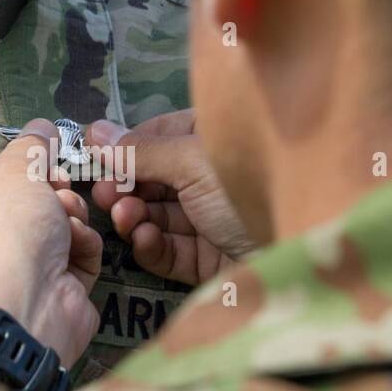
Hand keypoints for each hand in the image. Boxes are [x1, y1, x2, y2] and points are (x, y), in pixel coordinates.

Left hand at [0, 118, 101, 386]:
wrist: (21, 304)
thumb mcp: (14, 168)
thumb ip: (30, 145)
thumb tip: (42, 128)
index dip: (13, 171)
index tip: (40, 159)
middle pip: (17, 207)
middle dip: (48, 192)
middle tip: (58, 186)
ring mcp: (0, 282)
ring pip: (47, 232)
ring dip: (67, 216)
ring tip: (67, 218)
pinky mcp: (40, 301)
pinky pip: (65, 261)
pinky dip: (77, 248)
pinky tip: (75, 244)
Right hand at [89, 110, 254, 284]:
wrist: (300, 249)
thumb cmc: (249, 189)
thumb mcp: (191, 161)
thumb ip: (140, 152)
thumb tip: (93, 131)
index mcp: (210, 138)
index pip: (153, 137)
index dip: (121, 150)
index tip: (91, 161)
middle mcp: (208, 176)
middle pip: (150, 179)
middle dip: (124, 186)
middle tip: (105, 196)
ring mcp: (208, 218)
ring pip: (155, 215)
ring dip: (133, 215)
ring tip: (126, 217)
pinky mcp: (207, 259)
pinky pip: (168, 250)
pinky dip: (151, 245)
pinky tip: (144, 239)